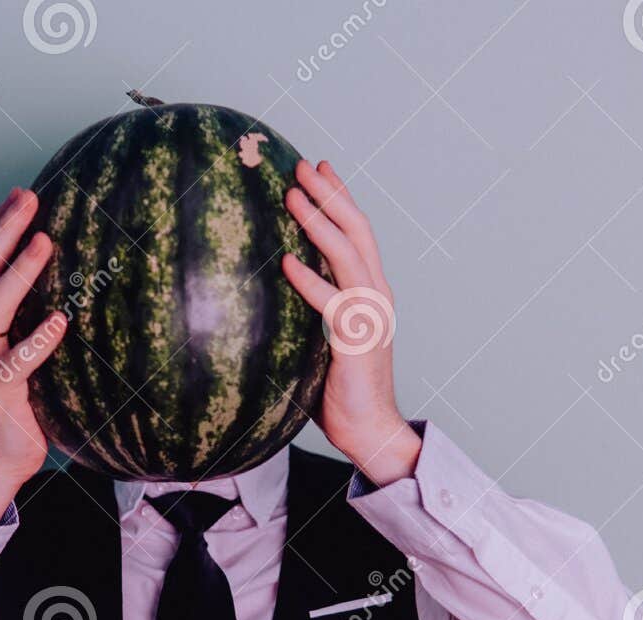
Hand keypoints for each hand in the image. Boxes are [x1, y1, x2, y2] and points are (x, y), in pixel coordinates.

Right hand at [0, 188, 67, 523]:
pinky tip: (59, 321)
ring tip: (43, 242)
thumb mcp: (23, 354)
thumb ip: (36, 321)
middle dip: (3, 232)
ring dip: (18, 273)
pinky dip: (37, 340)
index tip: (20, 192)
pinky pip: (16, 362)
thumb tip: (82, 290)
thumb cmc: (19, 404)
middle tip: (28, 198)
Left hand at [282, 160, 420, 486]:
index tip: (318, 169)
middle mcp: (376, 297)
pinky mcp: (357, 343)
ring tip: (293, 196)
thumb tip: (267, 291)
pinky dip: (310, 281)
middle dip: (331, 195)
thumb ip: (307, 312)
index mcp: (370, 293)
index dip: (339, 198)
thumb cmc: (340, 390)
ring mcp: (370, 318)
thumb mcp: (321, 340)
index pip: (357, 234)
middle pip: (357, 232)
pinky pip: (333, 305)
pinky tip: (287, 261)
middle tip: (302, 165)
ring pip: (348, 257)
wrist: (371, 431)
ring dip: (320, 224)